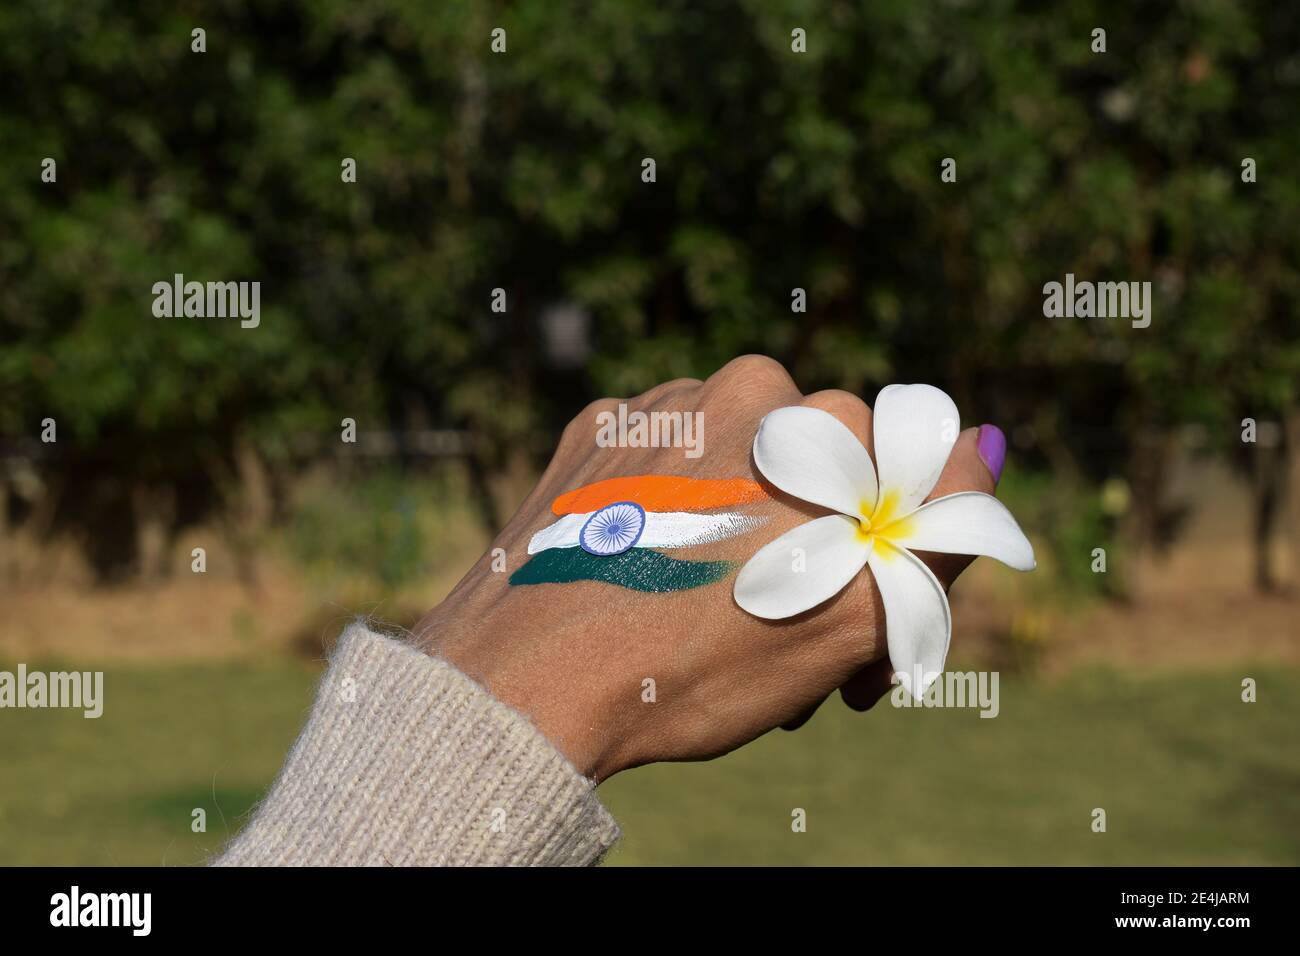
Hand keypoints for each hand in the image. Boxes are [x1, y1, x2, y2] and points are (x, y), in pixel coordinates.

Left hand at [415, 356, 1002, 779]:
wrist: (521, 684)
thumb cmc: (690, 661)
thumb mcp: (849, 620)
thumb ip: (935, 531)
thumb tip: (986, 447)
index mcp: (816, 423)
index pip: (905, 483)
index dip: (899, 571)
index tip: (868, 648)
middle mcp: (743, 391)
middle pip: (823, 479)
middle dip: (827, 562)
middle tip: (796, 658)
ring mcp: (660, 408)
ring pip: (744, 472)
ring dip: (751, 541)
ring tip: (715, 631)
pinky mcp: (595, 433)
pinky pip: (667, 470)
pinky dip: (677, 520)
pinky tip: (653, 588)